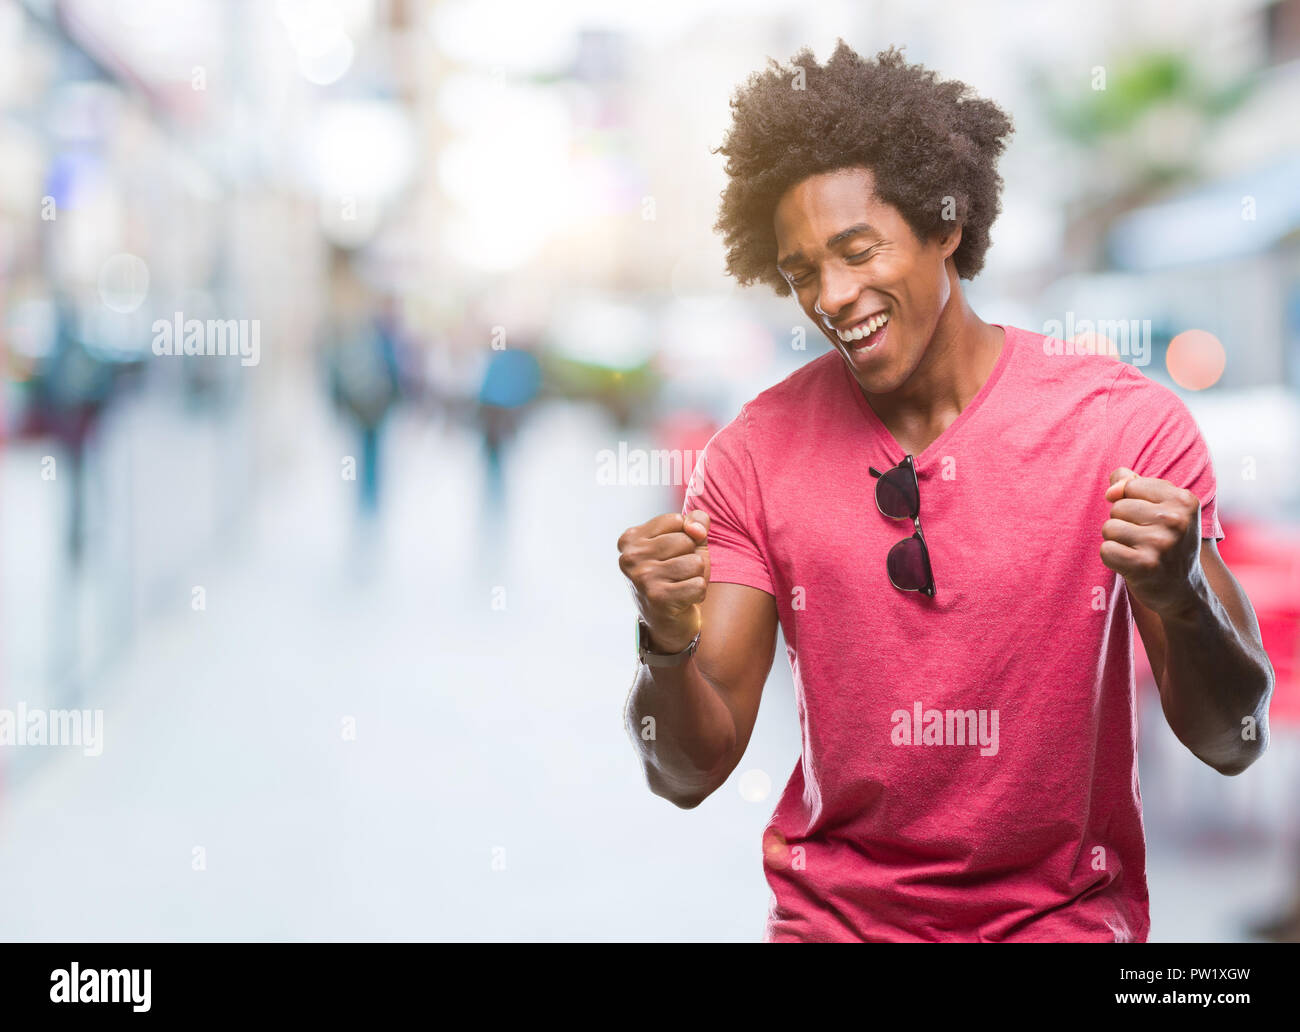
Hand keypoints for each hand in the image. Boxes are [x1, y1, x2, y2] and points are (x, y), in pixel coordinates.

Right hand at [617, 510, 710, 652]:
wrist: (667, 622)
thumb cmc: (677, 576)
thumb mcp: (688, 542)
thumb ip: (696, 522)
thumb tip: (697, 529)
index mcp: (631, 539)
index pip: (677, 520)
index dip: (686, 538)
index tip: (672, 555)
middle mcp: (631, 557)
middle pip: (686, 540)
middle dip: (691, 557)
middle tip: (677, 575)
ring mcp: (642, 577)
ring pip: (695, 562)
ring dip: (696, 576)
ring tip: (680, 586)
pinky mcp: (658, 598)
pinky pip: (699, 585)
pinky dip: (698, 593)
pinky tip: (683, 599)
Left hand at [1100, 467, 1203, 617]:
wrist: (1183, 591)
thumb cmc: (1166, 542)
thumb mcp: (1162, 508)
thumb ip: (1134, 485)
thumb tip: (1112, 489)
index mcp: (1184, 500)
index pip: (1130, 485)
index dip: (1130, 502)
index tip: (1150, 520)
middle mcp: (1176, 520)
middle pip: (1118, 507)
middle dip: (1122, 523)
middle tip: (1144, 540)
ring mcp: (1161, 543)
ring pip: (1109, 528)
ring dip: (1116, 541)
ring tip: (1137, 551)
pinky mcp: (1144, 565)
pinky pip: (1106, 550)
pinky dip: (1112, 558)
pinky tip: (1131, 565)